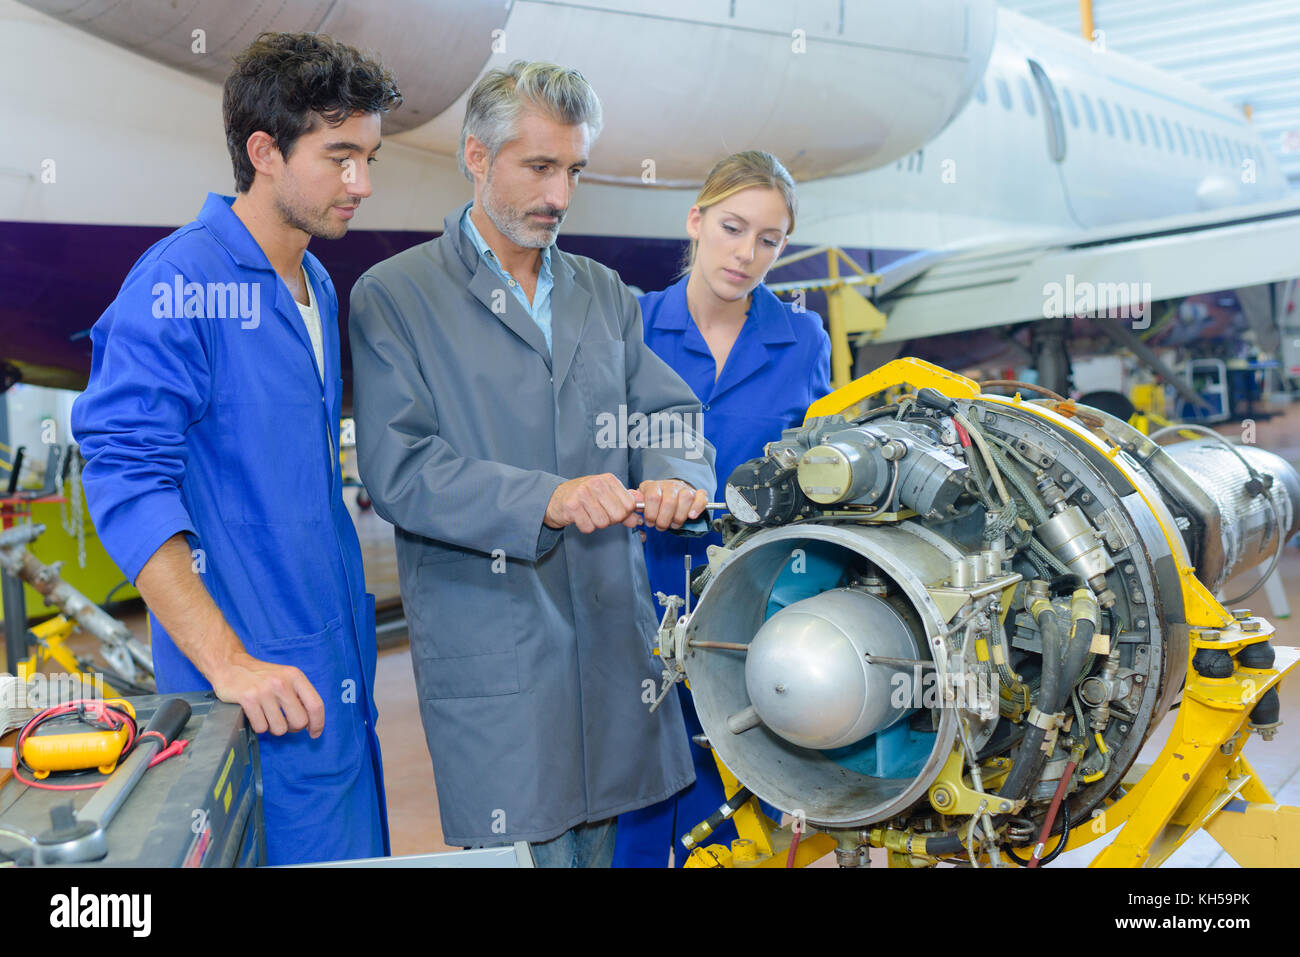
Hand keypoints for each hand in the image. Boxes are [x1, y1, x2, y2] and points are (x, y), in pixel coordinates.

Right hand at [209, 647, 325, 737]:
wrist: (230, 664)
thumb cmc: (261, 676)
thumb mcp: (285, 677)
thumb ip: (299, 696)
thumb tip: (311, 722)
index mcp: (295, 676)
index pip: (315, 705)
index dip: (318, 723)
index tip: (314, 733)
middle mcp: (282, 682)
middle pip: (299, 721)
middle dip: (292, 727)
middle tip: (284, 722)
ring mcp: (264, 691)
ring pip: (279, 728)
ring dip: (273, 727)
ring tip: (266, 715)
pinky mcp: (248, 699)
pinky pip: (261, 728)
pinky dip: (259, 726)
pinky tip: (255, 714)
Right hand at [545, 473, 639, 532]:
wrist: (556, 497)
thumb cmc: (584, 497)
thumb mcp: (607, 496)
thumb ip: (625, 506)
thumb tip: (639, 519)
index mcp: (609, 479)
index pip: (629, 505)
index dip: (623, 514)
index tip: (613, 511)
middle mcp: (596, 483)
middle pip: (618, 515)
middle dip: (610, 520)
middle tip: (599, 514)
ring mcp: (583, 493)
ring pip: (603, 522)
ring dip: (596, 523)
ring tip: (588, 514)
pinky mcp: (571, 506)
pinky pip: (588, 527)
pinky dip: (585, 527)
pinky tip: (580, 517)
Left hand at [638, 479, 706, 530]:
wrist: (672, 489)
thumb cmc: (657, 498)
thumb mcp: (643, 498)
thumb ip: (636, 502)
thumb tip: (632, 507)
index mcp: (655, 486)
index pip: (653, 497)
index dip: (651, 513)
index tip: (650, 521)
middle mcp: (670, 485)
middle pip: (669, 502)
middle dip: (664, 520)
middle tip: (661, 526)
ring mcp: (684, 489)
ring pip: (686, 498)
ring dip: (679, 517)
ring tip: (674, 524)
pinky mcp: (697, 494)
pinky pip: (701, 497)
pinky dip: (698, 507)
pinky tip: (691, 516)